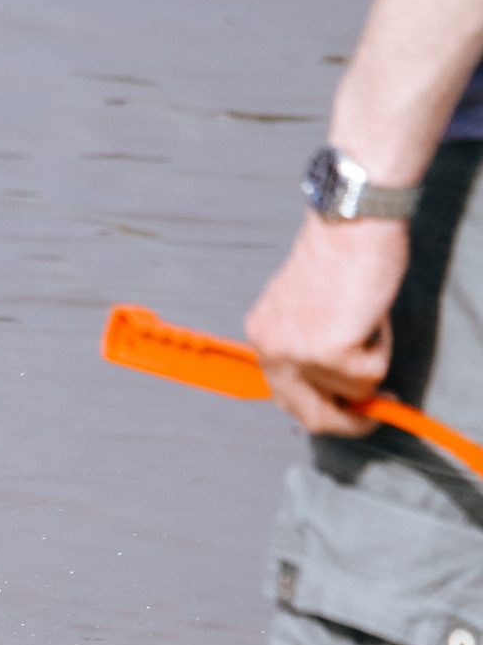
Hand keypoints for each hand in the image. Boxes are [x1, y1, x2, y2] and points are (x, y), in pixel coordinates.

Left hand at [244, 213, 409, 435]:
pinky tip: (371, 316)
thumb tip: (336, 389)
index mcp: (261, 337)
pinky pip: (371, 375)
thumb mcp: (306, 308)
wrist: (351, 223)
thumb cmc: (339, 255)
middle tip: (379, 411)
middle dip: (349, 422)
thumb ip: (310, 345)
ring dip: (373, 362)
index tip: (349, 411)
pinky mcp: (330, 352)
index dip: (322, 410)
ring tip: (367, 320)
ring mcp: (298, 354)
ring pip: (352, 393)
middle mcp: (271, 350)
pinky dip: (383, 348)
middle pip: (311, 417)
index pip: (287, 398)